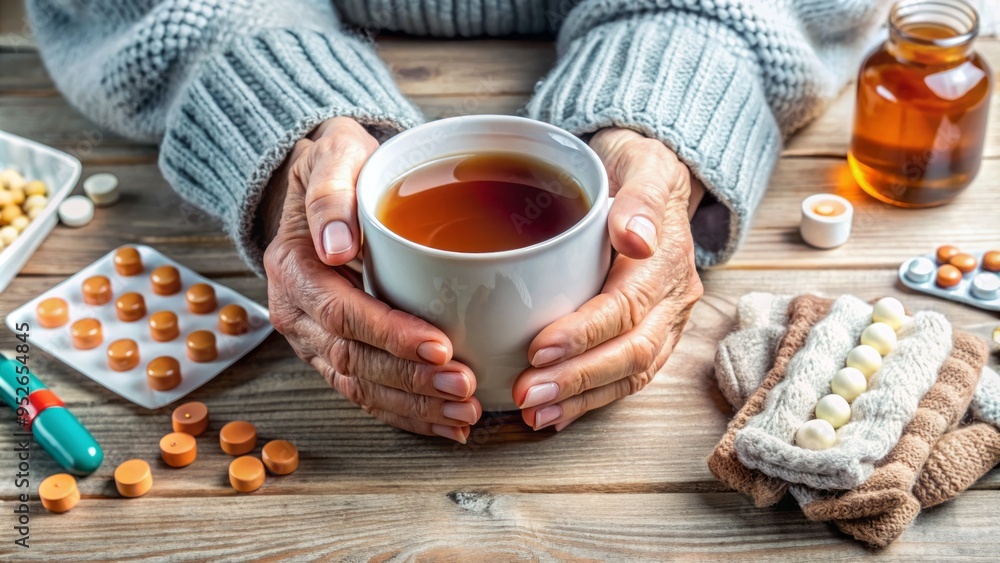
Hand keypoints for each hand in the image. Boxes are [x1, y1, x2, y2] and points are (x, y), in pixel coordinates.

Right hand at [261, 117, 480, 442]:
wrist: (321, 184)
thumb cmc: (338, 166)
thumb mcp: (333, 155)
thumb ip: (330, 192)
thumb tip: (336, 246)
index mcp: (294, 268)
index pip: (341, 313)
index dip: (390, 335)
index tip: (440, 346)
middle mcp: (297, 312)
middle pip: (353, 360)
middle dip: (411, 381)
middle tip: (464, 388)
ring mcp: (313, 339)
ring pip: (360, 386)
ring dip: (414, 407)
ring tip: (463, 415)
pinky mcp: (334, 352)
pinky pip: (365, 391)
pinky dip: (406, 412)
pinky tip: (446, 423)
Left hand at [512, 128, 704, 430]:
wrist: (649, 174)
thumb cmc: (633, 166)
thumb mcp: (641, 162)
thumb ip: (640, 197)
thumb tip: (638, 238)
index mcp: (667, 259)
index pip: (626, 307)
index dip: (584, 333)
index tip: (538, 349)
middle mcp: (672, 297)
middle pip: (631, 352)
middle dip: (577, 378)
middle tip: (527, 393)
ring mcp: (665, 321)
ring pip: (630, 374)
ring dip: (581, 399)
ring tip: (535, 414)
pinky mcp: (650, 336)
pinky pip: (626, 377)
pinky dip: (590, 400)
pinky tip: (555, 413)